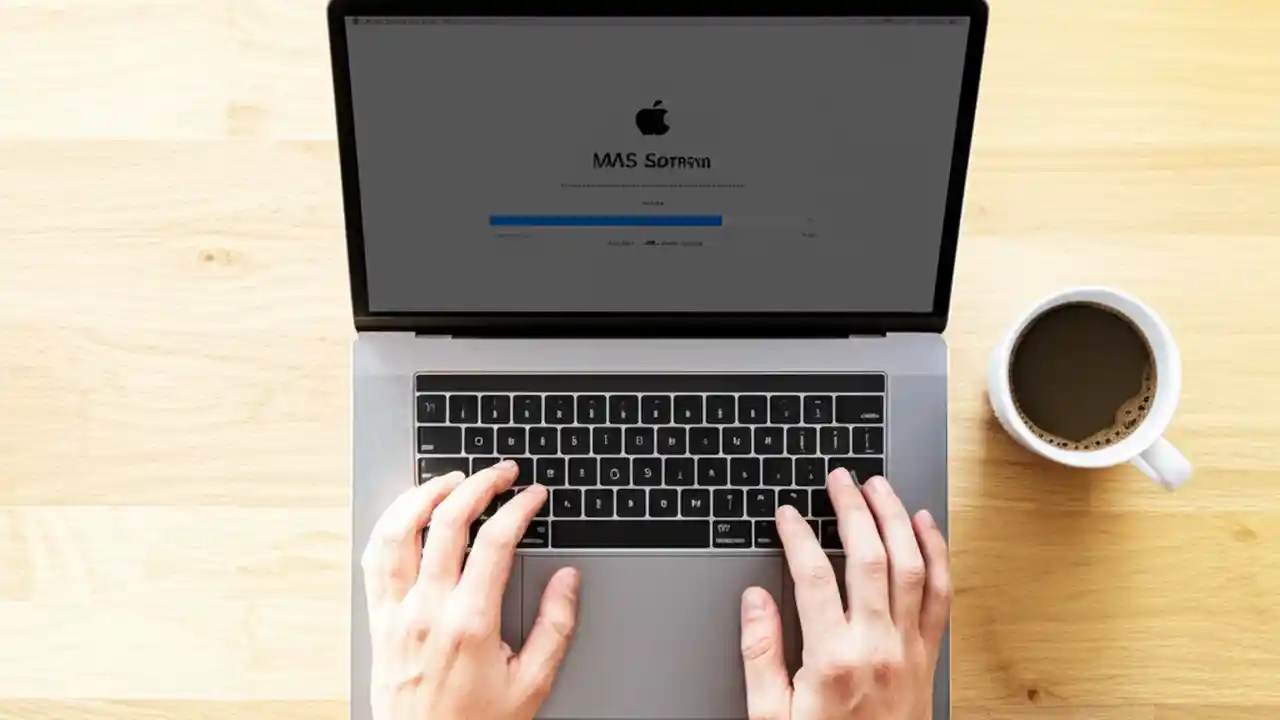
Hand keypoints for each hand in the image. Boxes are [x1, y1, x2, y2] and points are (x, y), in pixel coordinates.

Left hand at [361, 460, 578, 719]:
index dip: (520, 507)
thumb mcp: (532, 684)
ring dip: (426, 493)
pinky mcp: (377, 619)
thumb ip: (556, 627)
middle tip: (502, 472)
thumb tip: (568, 580)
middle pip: (448, 520)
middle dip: (480, 483)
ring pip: (399, 530)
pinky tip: (409, 512)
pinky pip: (373, 558)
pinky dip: (389, 524)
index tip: (534, 494)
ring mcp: (396, 612)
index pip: (496, 541)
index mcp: (471, 623)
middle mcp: (428, 610)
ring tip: (452, 479)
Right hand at [739, 470, 951, 719]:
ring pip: (910, 565)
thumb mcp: (770, 716)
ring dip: (895, 518)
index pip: (813, 576)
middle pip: (868, 557)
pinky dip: (936, 553)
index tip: (787, 514)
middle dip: (852, 508)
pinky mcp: (928, 656)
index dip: (798, 536)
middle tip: (838, 479)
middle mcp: (876, 647)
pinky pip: (940, 593)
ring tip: (879, 487)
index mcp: (832, 660)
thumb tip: (754, 601)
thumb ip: (760, 654)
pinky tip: (924, 526)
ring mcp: (908, 649)